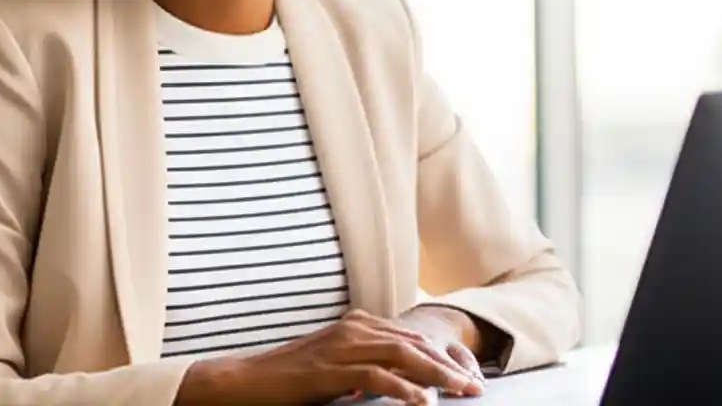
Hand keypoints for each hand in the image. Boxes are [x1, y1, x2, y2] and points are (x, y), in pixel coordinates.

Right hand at [174, 309, 482, 405]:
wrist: (245, 381)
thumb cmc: (290, 380)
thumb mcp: (337, 368)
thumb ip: (366, 367)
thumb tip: (398, 383)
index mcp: (359, 325)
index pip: (412, 337)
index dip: (443, 356)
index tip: (467, 376)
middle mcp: (354, 328)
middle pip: (414, 343)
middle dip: (449, 366)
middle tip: (475, 388)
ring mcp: (341, 345)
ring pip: (402, 356)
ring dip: (436, 376)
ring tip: (461, 393)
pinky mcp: (329, 368)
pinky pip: (375, 376)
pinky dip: (403, 388)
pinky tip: (423, 402)